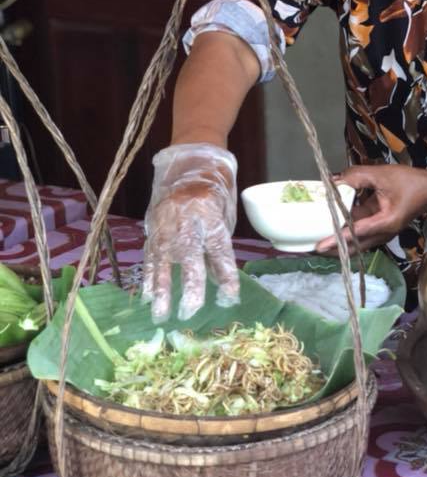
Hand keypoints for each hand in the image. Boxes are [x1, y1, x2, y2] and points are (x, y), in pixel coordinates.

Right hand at [142, 143, 239, 322]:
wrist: (189, 161)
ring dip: (161, 291)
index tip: (229, 299)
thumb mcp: (224, 216)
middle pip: (190, 259)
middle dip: (190, 288)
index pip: (221, 252)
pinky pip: (150, 255)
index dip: (226, 276)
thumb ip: (219, 247)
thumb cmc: (214, 191)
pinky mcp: (153, 227)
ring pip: (163, 261)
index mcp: (212, 215)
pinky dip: (148, 277)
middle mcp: (188, 221)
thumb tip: (217, 281)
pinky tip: (147, 297)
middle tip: (189, 313)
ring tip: (160, 315)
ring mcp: (167, 224)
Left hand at [315, 164, 426, 254]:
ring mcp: (383, 232)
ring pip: (356, 242)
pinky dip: (347, 232)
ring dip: (338, 242)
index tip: (318, 246)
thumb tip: (334, 181)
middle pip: (353, 246)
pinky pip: (361, 233)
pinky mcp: (382, 227)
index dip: (336, 238)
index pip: (356, 232)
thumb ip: (357, 177)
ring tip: (316, 243)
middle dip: (333, 249)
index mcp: (385, 222)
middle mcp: (383, 232)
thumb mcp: (383, 175)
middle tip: (309, 250)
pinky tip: (333, 227)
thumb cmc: (411, 182)